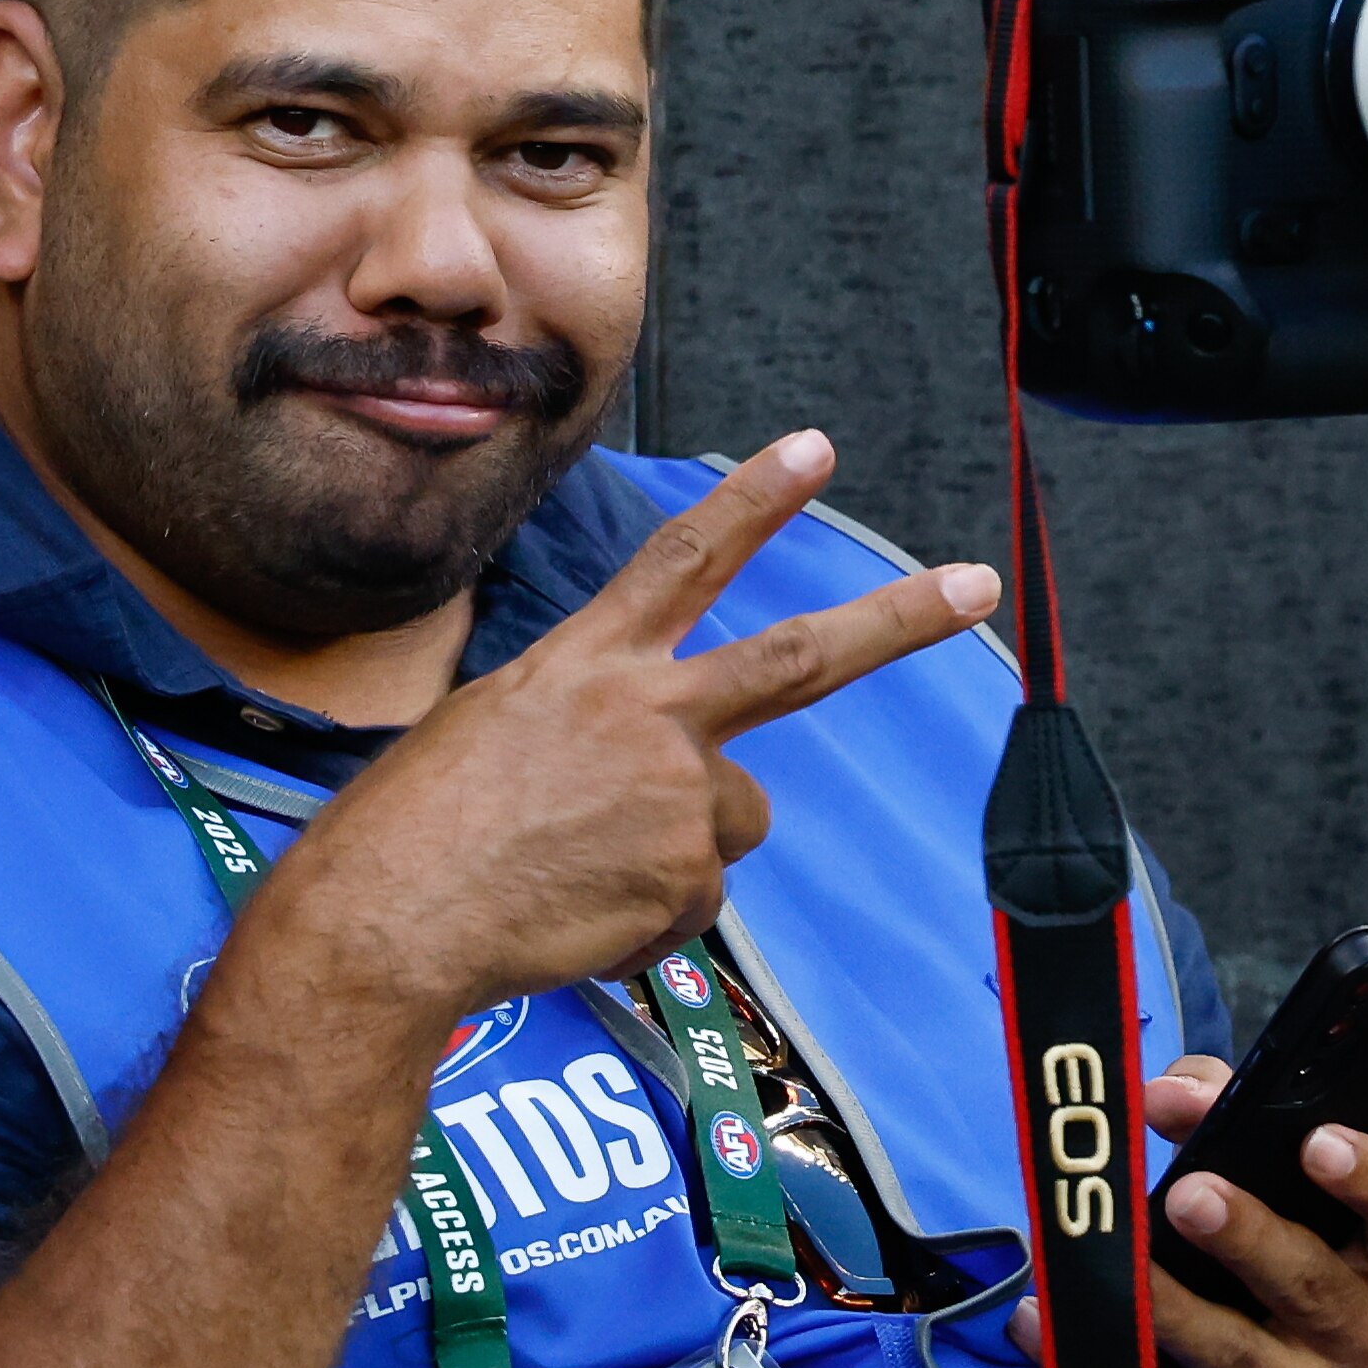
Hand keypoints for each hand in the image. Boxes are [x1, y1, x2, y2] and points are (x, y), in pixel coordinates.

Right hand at [260, 432, 998, 1018]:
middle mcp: (648, 711)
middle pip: (801, 655)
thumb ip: (593, 727)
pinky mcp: (688, 870)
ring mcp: (677, 789)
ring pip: (731, 817)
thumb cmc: (415, 832)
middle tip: (977, 584)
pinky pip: (691, 901)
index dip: (755, 500)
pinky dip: (643, 919)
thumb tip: (643, 771)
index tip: (816, 447)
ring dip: (676, 850)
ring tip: (575, 869)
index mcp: (588, 662)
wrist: (391, 915)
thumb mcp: (494, 731)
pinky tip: (571, 916)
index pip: (685, 557)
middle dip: (900, 617)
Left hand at [1012, 1056, 1367, 1367]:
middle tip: (1187, 1194)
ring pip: (1238, 1355)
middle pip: (1311, 1286)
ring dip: (1168, 1308)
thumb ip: (1228, 1116)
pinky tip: (1044, 1325)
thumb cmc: (1284, 1261)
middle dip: (1246, 1237)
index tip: (1316, 1141)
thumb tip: (1167, 1094)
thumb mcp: (1284, 1189)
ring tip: (1114, 1265)